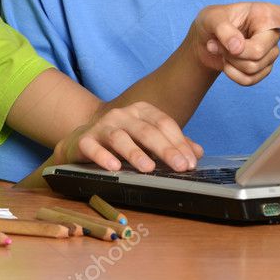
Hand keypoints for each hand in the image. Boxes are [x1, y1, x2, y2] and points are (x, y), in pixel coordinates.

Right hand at [52, 101, 203, 173]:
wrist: (81, 139)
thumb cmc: (121, 141)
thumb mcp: (147, 140)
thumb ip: (171, 144)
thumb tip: (198, 153)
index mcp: (140, 111)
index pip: (164, 123)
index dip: (179, 142)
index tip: (190, 162)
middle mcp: (121, 115)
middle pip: (146, 130)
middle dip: (165, 149)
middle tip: (179, 167)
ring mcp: (101, 126)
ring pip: (120, 137)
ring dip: (135, 153)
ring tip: (148, 168)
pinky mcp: (84, 141)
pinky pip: (92, 147)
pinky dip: (103, 157)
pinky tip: (114, 167)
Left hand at [190, 2, 279, 85]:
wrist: (204, 43)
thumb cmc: (210, 23)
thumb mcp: (211, 20)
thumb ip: (223, 30)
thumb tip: (237, 47)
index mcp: (265, 14)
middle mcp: (272, 34)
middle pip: (259, 52)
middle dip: (235, 52)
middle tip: (219, 43)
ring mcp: (269, 53)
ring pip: (254, 67)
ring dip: (230, 62)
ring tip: (221, 49)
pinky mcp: (263, 70)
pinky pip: (249, 80)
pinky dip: (232, 75)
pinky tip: (225, 64)